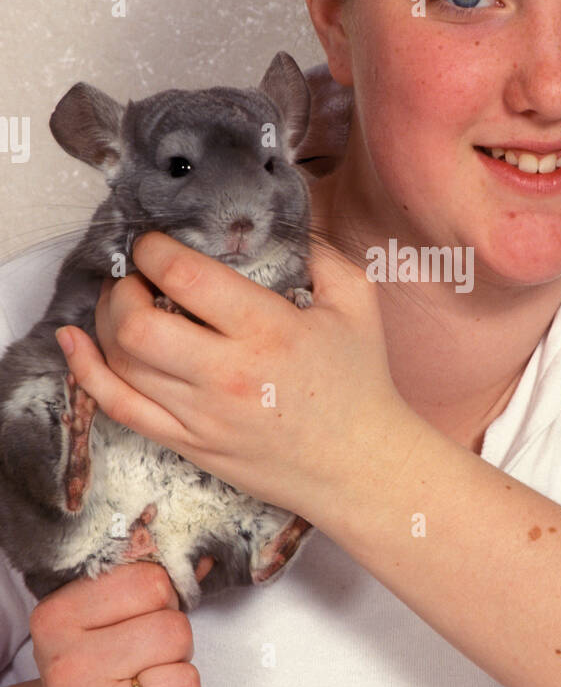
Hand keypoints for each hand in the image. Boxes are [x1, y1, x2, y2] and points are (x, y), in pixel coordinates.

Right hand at [31, 559, 216, 686]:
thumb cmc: (95, 670)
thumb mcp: (101, 618)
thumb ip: (150, 584)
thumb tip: (207, 560)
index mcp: (58, 618)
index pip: (151, 584)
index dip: (163, 600)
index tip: (145, 619)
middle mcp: (68, 667)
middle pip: (174, 631)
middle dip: (177, 645)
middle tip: (151, 660)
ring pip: (187, 680)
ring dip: (185, 685)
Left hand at [53, 232, 416, 527]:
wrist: (359, 466)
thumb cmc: (360, 383)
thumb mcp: (356, 302)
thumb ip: (320, 251)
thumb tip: (282, 220)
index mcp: (267, 330)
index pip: (184, 277)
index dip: (155, 250)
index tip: (155, 244)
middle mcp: (226, 374)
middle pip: (136, 324)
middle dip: (122, 288)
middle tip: (137, 277)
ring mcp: (202, 415)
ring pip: (121, 362)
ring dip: (106, 321)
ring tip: (123, 304)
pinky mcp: (188, 443)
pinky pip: (119, 408)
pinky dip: (87, 373)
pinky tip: (75, 344)